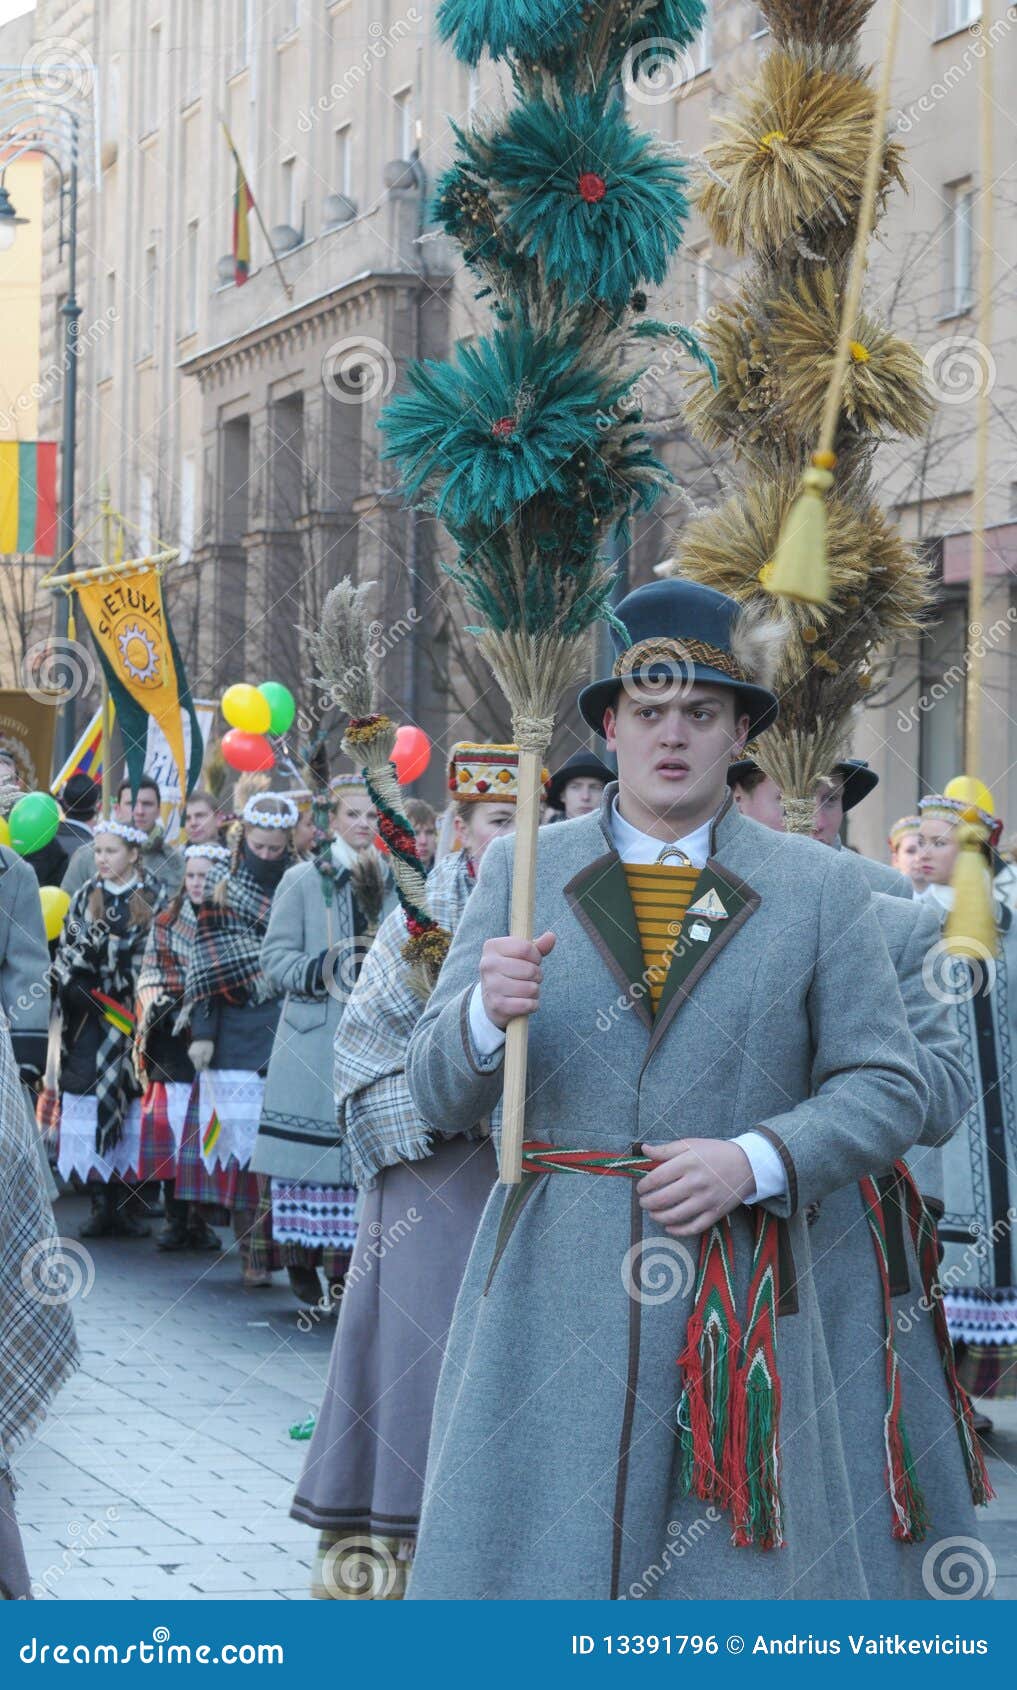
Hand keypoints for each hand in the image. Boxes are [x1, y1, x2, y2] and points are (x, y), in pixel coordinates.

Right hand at [187, 1038, 214, 1072]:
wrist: (203, 1036)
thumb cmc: (207, 1045)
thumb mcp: (209, 1054)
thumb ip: (206, 1062)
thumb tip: (204, 1068)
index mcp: (197, 1056)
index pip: (197, 1067)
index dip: (201, 1069)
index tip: (205, 1067)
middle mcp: (192, 1056)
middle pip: (195, 1064)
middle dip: (200, 1064)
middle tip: (206, 1060)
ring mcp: (190, 1053)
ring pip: (194, 1061)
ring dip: (198, 1060)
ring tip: (203, 1055)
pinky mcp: (189, 1051)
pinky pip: (193, 1057)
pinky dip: (196, 1057)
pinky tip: (200, 1053)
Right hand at [480, 931, 556, 1029]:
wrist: (492, 999)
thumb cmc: (511, 971)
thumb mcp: (521, 955)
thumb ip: (538, 946)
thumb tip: (551, 936)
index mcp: (492, 947)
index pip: (526, 948)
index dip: (536, 956)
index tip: (532, 961)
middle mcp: (488, 965)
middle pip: (530, 969)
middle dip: (537, 975)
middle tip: (530, 978)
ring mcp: (491, 986)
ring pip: (530, 988)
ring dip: (535, 991)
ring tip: (526, 990)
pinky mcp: (497, 1005)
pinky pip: (527, 1005)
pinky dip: (532, 1004)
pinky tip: (524, 1002)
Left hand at [637, 1138, 754, 1237]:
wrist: (747, 1165)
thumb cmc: (715, 1153)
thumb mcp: (691, 1144)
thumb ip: (666, 1149)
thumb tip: (644, 1149)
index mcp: (688, 1163)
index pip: (657, 1177)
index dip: (644, 1185)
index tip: (640, 1188)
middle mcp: (696, 1182)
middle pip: (663, 1199)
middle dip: (647, 1203)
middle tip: (643, 1202)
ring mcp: (706, 1200)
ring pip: (675, 1215)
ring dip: (658, 1217)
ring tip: (653, 1213)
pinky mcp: (715, 1213)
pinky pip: (694, 1227)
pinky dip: (678, 1230)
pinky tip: (669, 1227)